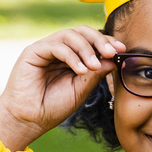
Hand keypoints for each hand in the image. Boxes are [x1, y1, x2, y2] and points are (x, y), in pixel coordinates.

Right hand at [0, 26, 124, 150]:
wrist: (29, 120)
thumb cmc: (53, 106)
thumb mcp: (81, 89)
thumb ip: (96, 74)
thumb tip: (114, 59)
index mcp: (71, 57)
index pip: (91, 40)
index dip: (107, 42)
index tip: (122, 51)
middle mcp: (58, 49)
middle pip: (81, 31)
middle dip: (99, 40)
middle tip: (112, 52)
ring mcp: (45, 49)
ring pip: (70, 35)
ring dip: (86, 49)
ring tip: (94, 66)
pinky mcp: (33, 52)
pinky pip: (56, 45)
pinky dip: (71, 56)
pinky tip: (81, 70)